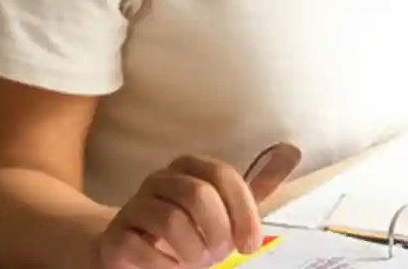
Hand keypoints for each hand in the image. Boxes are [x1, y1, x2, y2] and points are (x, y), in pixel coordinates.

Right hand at [96, 143, 300, 268]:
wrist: (130, 249)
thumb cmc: (188, 227)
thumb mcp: (226, 206)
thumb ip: (258, 184)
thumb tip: (292, 150)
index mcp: (189, 166)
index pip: (222, 175)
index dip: (242, 211)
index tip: (250, 245)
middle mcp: (160, 179)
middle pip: (198, 195)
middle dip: (217, 232)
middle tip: (220, 255)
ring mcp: (134, 205)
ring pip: (171, 221)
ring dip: (193, 252)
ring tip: (198, 263)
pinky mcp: (115, 237)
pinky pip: (142, 248)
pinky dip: (166, 266)